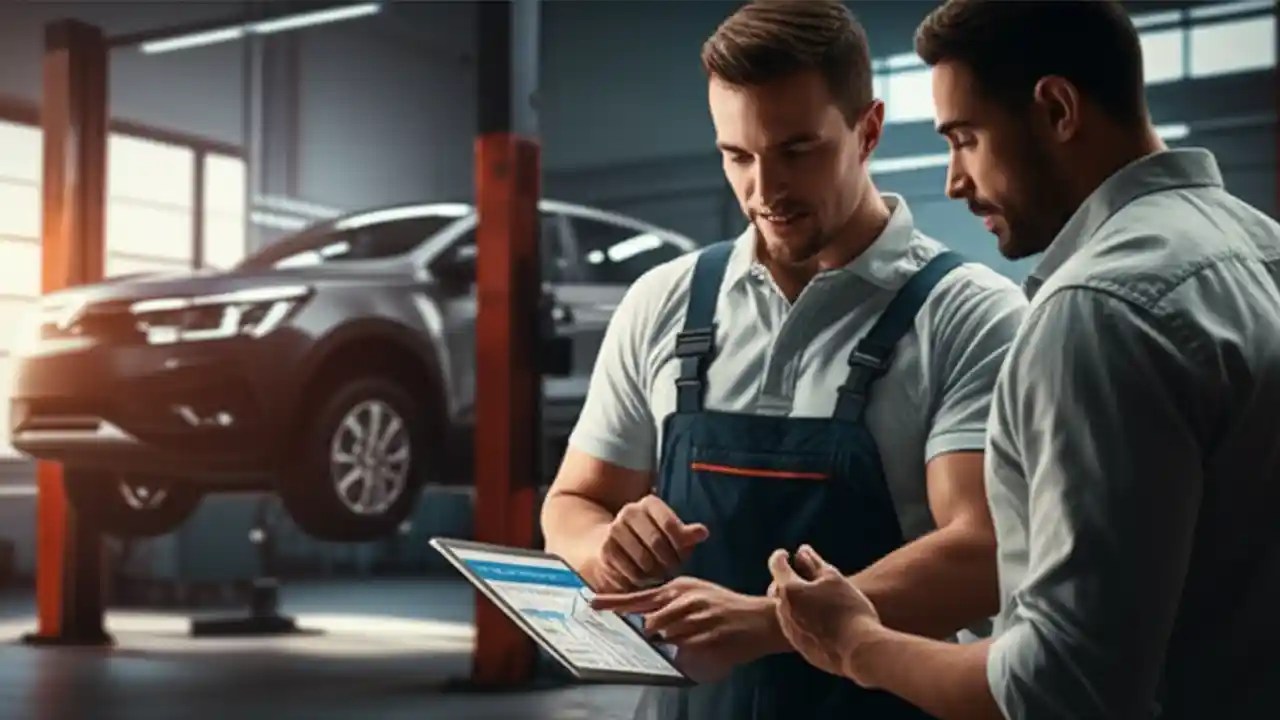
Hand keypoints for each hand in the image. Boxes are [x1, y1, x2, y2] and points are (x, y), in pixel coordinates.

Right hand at [588, 495, 708, 591]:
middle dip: (669, 562)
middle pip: (657, 544)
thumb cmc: (650, 536)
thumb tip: (703, 532)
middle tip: (673, 570)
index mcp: (650, 503)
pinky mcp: (606, 549)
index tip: (682, 556)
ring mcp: (615, 529)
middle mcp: (630, 511)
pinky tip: (644, 579)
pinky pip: (629, 573)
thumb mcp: (670, 532)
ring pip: (643, 561)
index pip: (670, 525)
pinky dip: (640, 581)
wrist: (609, 538)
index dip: (680, 546)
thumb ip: (686, 534)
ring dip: (655, 575)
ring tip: (659, 575)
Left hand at [591, 576, 783, 682]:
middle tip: (674, 635)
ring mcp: (696, 618)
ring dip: (675, 645)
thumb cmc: (725, 607)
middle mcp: (684, 600)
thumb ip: (669, 604)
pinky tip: (705, 646)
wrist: (761, 618)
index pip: (639, 596)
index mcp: (679, 588)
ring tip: (697, 636)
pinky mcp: (707, 636)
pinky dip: (689, 654)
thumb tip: (645, 620)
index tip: (593, 604)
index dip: (614, 602)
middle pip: (650, 625)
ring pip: (667, 639)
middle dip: (655, 636)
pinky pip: (685, 652)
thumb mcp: (695, 594)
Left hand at [768, 544, 880, 685]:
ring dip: (793, 602)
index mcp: (790, 590)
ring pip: (785, 610)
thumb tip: (802, 551)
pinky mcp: (799, 646)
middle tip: (798, 577)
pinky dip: (800, 619)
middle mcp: (784, 610)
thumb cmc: (849, 609)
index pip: (776, 566)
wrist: (859, 650)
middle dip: (784, 581)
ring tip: (812, 599)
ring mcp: (790, 631)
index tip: (786, 555)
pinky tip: (818, 620)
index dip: (780, 557)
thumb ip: (815, 563)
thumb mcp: (834, 579)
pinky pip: (794, 627)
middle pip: (777, 590)